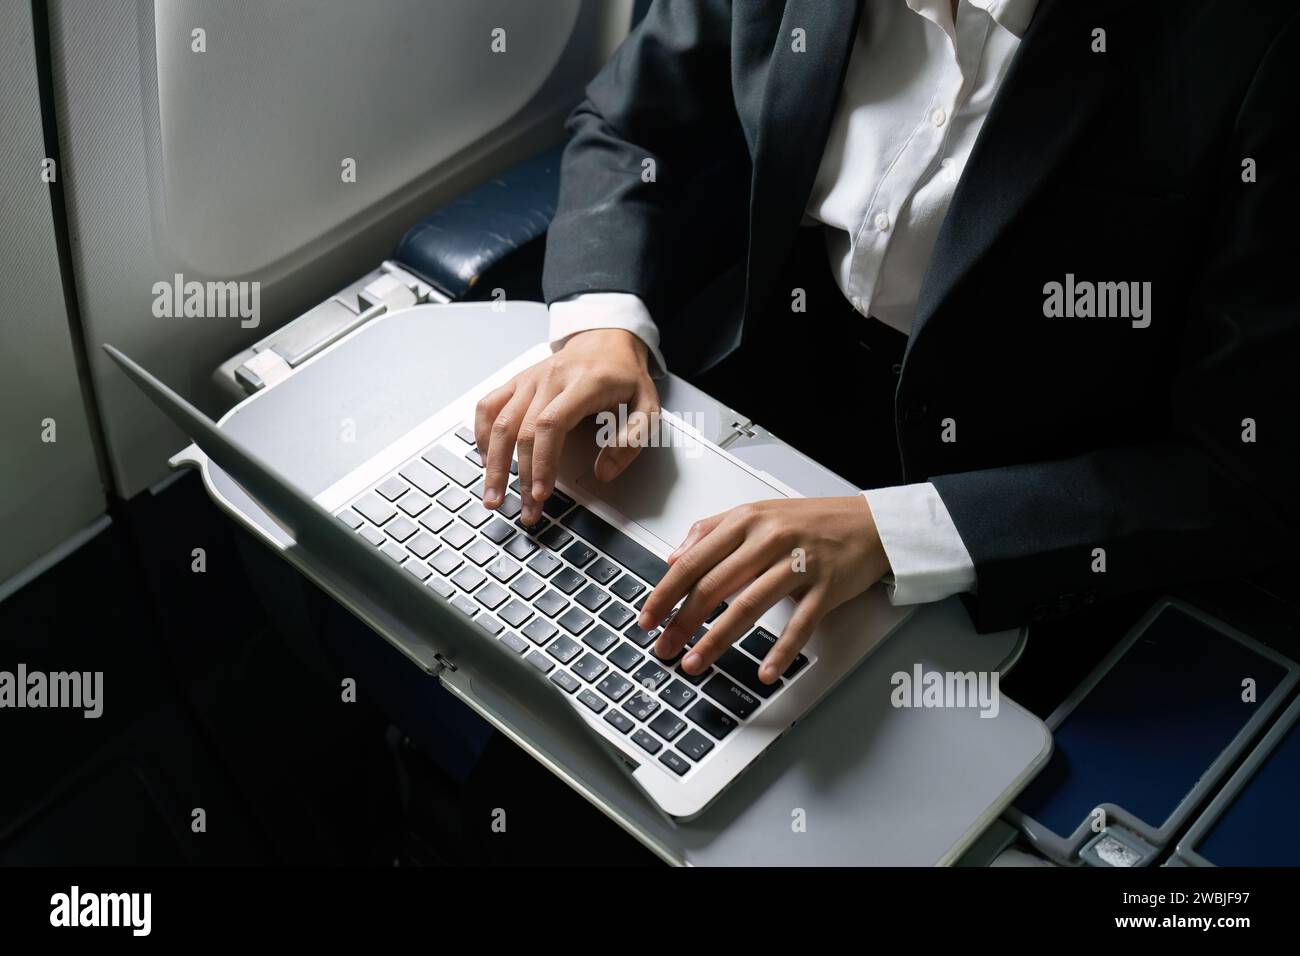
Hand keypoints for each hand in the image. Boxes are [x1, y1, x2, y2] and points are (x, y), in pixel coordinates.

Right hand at [474, 329, 657, 524]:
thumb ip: (632, 439)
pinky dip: (482, 436)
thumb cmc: (624, 377)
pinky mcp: (516, 381)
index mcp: (583, 383)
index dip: (542, 462)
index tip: (541, 493)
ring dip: (494, 464)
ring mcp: (529, 379)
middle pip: (522, 430)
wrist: (605, 342)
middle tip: (526, 511)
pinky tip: (487, 461)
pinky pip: (488, 407)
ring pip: (499, 422)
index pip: (551, 424)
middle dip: (519, 476)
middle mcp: (550, 378)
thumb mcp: (647, 406)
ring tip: (494, 496)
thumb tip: (605, 472)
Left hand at [641, 497, 889, 682]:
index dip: (665, 592)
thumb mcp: (756, 513)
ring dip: (717, 639)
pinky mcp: (827, 587)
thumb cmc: (810, 521)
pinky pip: (800, 623)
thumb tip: (673, 557)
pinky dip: (781, 650)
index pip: (693, 560)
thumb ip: (711, 530)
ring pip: (749, 605)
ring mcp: (799, 563)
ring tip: (696, 663)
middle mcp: (769, 538)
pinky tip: (764, 670)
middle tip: (664, 648)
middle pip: (714, 585)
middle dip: (683, 622)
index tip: (647, 617)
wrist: (868, 523)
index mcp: (746, 520)